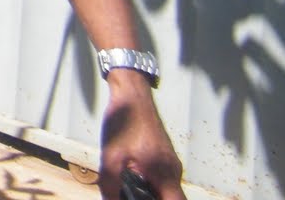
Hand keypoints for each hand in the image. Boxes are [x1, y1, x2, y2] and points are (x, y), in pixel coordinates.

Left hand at [99, 78, 184, 199]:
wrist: (132, 95)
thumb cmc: (123, 123)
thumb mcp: (111, 156)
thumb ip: (111, 185)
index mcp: (165, 174)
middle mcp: (173, 171)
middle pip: (171, 198)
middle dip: (153, 199)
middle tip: (131, 195)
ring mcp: (170, 163)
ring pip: (166, 189)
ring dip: (151, 193)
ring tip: (129, 187)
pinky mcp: (164, 156)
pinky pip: (161, 178)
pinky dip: (150, 183)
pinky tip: (132, 177)